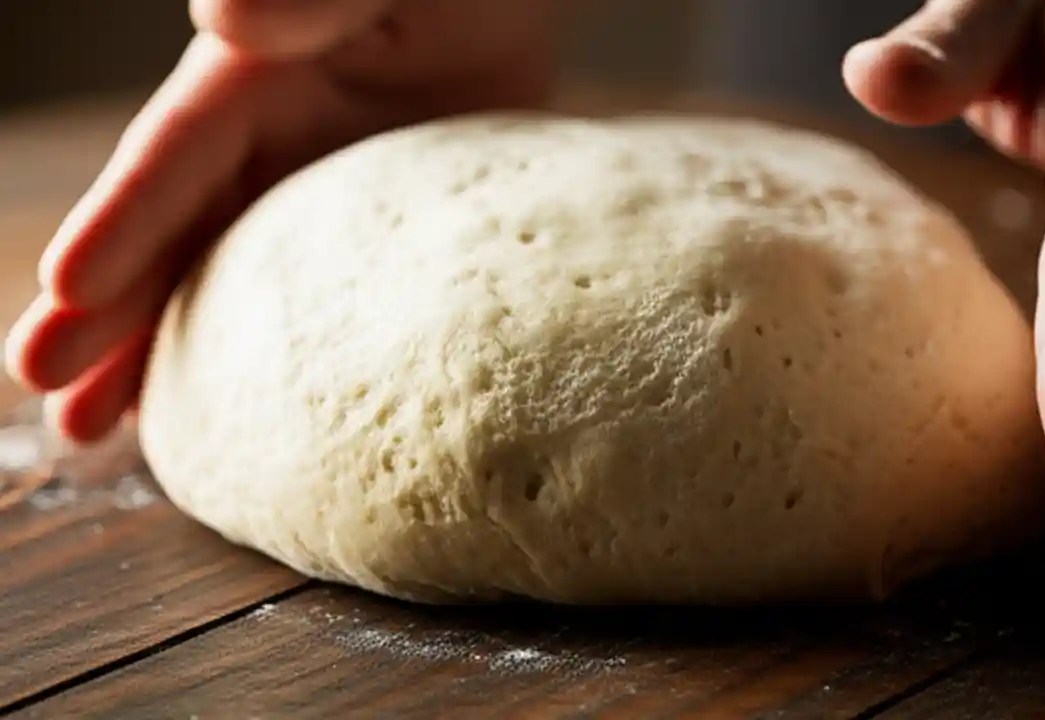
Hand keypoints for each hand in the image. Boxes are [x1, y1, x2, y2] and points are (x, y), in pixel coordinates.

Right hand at [4, 0, 559, 441]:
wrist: (508, 20)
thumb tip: (225, 16)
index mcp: (252, 84)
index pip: (175, 155)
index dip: (121, 219)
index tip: (67, 286)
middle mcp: (263, 151)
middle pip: (170, 236)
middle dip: (105, 310)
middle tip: (44, 388)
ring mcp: (309, 204)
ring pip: (219, 286)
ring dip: (156, 352)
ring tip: (88, 429)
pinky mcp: (363, 246)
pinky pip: (309, 310)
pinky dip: (263, 361)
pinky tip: (229, 417)